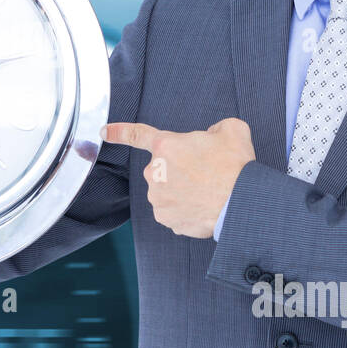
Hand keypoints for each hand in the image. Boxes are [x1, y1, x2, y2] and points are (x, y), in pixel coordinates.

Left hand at [102, 118, 255, 238]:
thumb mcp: (232, 129)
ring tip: (207, 191)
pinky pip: (172, 211)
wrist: (243, 203)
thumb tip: (210, 137)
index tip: (103, 132)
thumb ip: (214, 128)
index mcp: (166, 145)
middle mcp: (155, 172)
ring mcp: (158, 198)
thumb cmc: (236, 166)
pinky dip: (185, 209)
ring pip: (167, 190)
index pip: (137, 135)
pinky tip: (202, 206)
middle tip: (205, 173)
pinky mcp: (166, 218)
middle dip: (178, 169)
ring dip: (182, 190)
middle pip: (162, 168)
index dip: (118, 132)